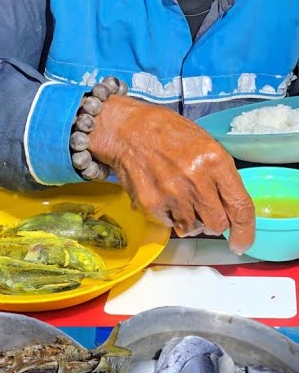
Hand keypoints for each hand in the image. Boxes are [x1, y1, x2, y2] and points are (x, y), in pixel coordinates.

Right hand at [89, 95, 254, 252]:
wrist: (127, 129)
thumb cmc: (168, 133)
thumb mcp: (206, 145)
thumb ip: (220, 176)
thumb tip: (229, 207)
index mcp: (215, 161)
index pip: (240, 206)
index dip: (245, 231)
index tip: (242, 243)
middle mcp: (196, 180)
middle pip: (218, 224)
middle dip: (215, 224)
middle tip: (206, 214)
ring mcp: (172, 194)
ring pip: (193, 228)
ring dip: (190, 220)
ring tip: (180, 200)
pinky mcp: (150, 203)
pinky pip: (169, 223)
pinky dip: (169, 216)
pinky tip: (163, 196)